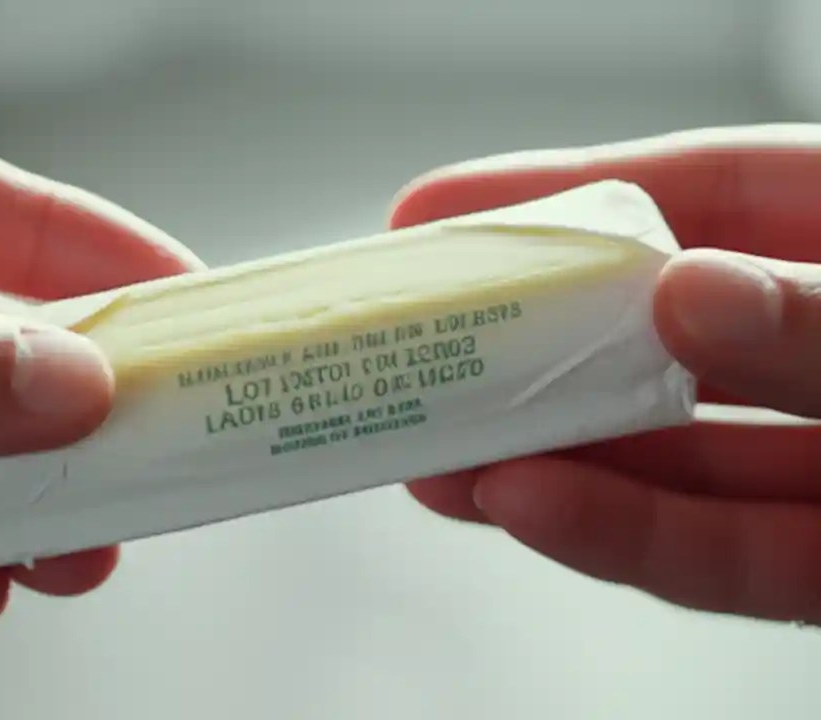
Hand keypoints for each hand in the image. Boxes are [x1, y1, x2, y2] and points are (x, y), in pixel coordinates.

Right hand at [389, 125, 820, 624]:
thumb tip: (687, 293)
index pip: (703, 194)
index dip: (565, 195)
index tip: (435, 211)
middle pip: (655, 336)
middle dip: (528, 344)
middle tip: (409, 349)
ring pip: (669, 460)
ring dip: (542, 456)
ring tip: (432, 453)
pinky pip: (727, 558)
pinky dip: (624, 537)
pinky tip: (528, 507)